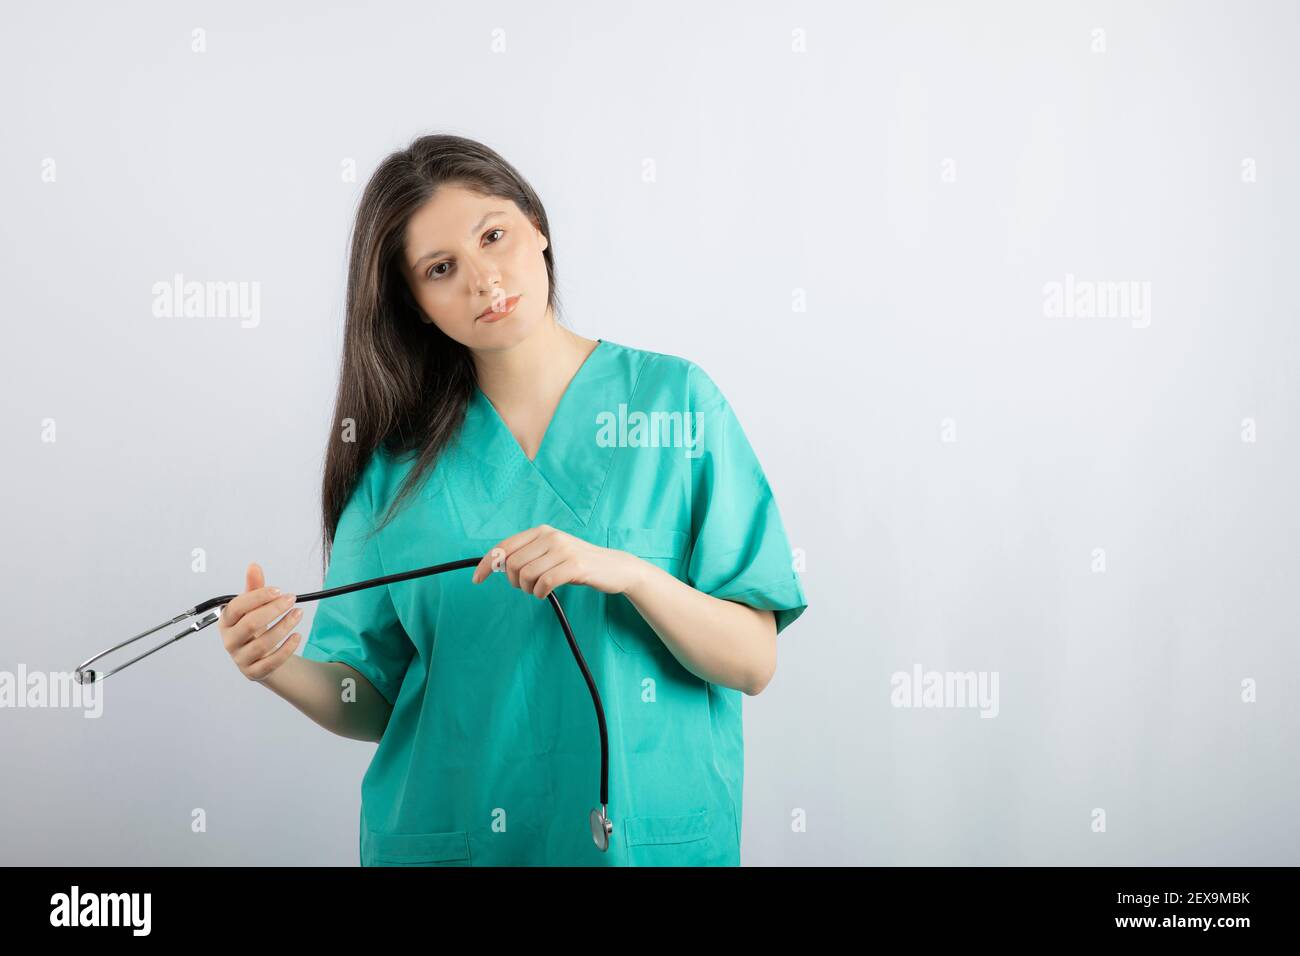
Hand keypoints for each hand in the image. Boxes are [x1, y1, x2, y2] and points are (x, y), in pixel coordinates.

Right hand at [216, 562, 302, 681]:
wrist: (260, 658)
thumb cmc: (255, 628)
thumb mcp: (253, 608)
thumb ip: (254, 588)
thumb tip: (254, 566)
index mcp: (226, 621)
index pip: (237, 607)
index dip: (258, 597)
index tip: (278, 590)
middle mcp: (230, 640)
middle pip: (250, 624)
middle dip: (273, 610)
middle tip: (291, 599)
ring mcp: (240, 658)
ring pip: (263, 644)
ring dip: (284, 626)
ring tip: (298, 614)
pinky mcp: (253, 672)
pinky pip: (271, 662)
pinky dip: (287, 649)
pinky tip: (298, 636)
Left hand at [469, 524, 644, 598]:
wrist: (615, 568)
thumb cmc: (579, 563)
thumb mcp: (552, 553)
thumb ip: (528, 555)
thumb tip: (497, 564)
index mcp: (542, 531)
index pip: (504, 546)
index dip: (487, 564)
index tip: (477, 579)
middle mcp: (551, 537)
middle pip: (512, 564)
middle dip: (514, 582)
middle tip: (527, 588)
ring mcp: (564, 550)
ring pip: (526, 575)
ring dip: (528, 590)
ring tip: (539, 590)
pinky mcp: (575, 566)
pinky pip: (545, 583)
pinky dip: (541, 593)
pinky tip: (546, 593)